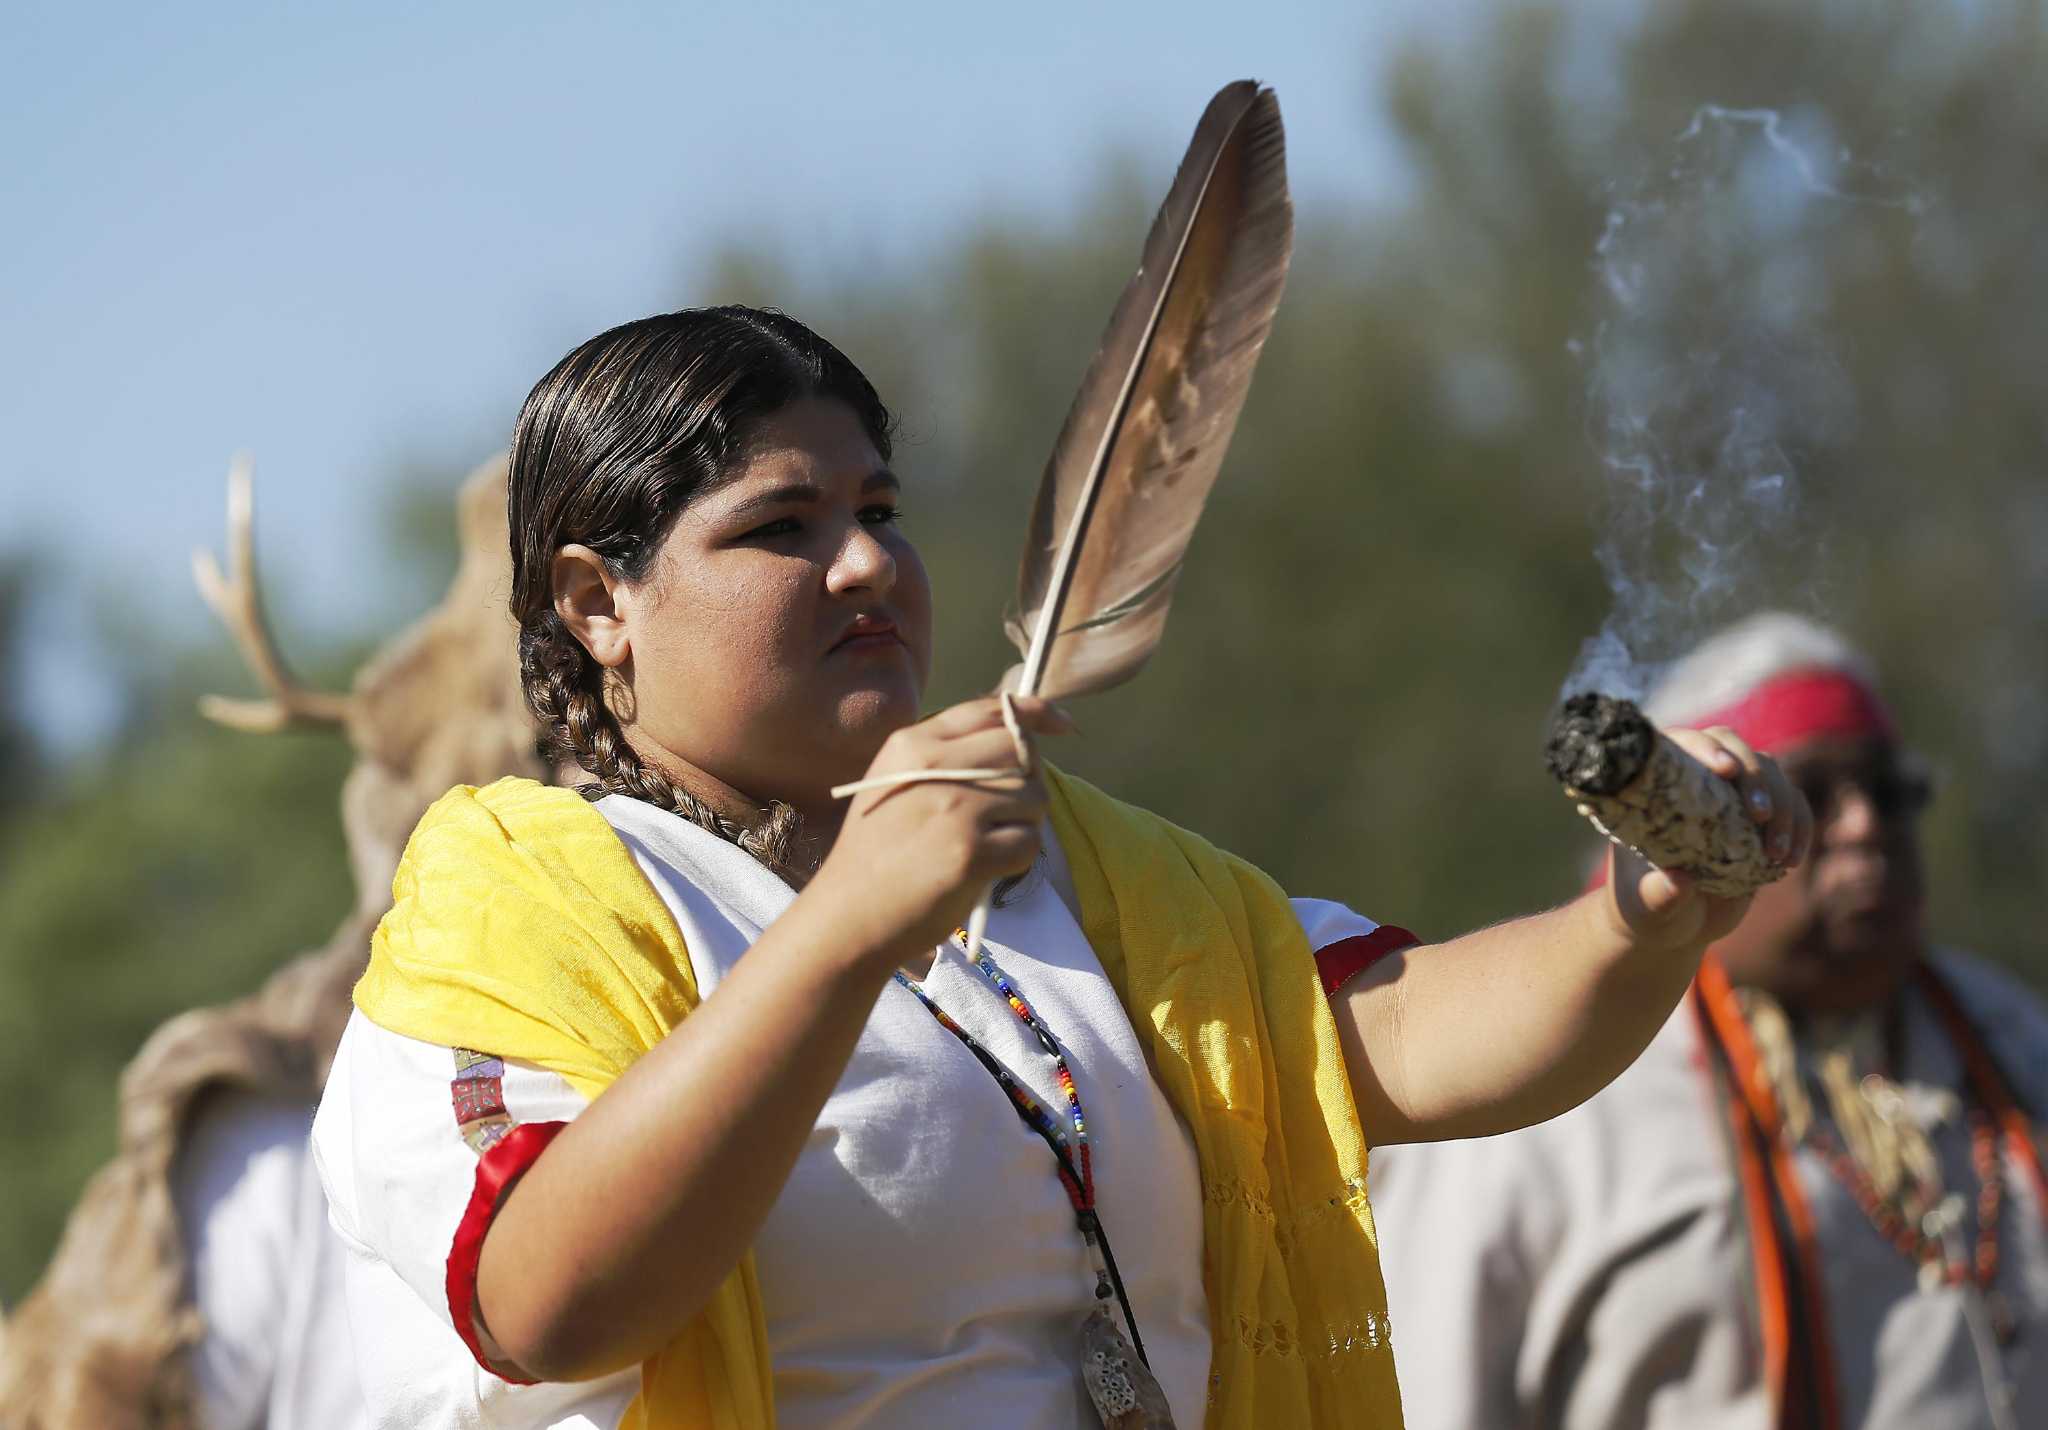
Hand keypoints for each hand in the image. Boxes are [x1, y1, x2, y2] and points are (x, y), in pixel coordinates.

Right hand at [804, 695, 1072, 967]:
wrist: (848, 914)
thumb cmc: (876, 853)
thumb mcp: (893, 783)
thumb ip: (945, 757)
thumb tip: (1017, 739)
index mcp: (914, 745)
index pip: (989, 711)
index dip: (1034, 713)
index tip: (1062, 725)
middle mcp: (935, 768)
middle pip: (1021, 752)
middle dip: (1030, 780)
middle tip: (1011, 812)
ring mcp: (955, 809)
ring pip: (1034, 797)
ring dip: (1025, 823)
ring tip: (990, 843)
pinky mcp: (971, 853)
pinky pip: (1028, 843)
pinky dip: (1018, 859)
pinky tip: (988, 869)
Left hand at [1604, 726, 1813, 956]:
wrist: (1675, 922)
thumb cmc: (1646, 908)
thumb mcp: (1646, 906)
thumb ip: (1658, 895)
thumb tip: (1678, 880)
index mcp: (1657, 786)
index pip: (1681, 743)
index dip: (1704, 748)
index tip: (1725, 770)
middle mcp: (1697, 778)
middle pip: (1732, 745)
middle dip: (1754, 776)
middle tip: (1760, 816)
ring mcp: (1732, 793)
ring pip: (1770, 770)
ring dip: (1783, 806)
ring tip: (1776, 855)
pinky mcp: (1763, 816)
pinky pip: (1793, 803)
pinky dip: (1801, 826)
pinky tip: (1791, 861)